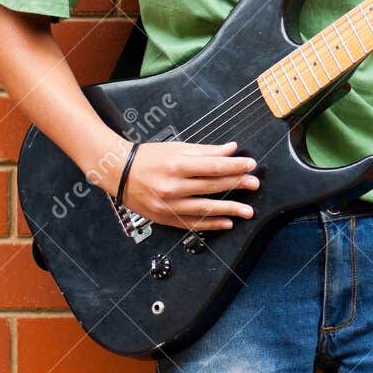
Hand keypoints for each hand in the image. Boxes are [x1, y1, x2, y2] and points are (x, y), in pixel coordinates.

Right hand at [110, 139, 258, 230]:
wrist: (117, 173)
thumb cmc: (148, 157)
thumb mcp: (176, 148)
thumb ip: (205, 151)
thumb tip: (231, 149)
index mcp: (177, 165)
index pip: (213, 167)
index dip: (235, 166)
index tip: (251, 165)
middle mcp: (173, 187)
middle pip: (212, 187)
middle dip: (236, 185)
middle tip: (255, 184)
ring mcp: (168, 205)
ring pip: (205, 209)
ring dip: (229, 210)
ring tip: (248, 211)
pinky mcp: (164, 218)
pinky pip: (192, 223)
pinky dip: (211, 224)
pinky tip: (226, 223)